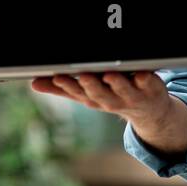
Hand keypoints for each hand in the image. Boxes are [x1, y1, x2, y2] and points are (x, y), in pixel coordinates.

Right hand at [30, 71, 171, 125]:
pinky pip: (149, 83)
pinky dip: (146, 79)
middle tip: (85, 75)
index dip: (68, 86)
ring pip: (123, 89)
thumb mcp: (87, 95)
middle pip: (99, 93)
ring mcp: (132, 95)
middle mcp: (112, 100)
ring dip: (117, 83)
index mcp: (94, 99)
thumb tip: (35, 83)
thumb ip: (62, 88)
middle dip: (91, 85)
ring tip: (110, 74)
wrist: (149, 112)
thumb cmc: (113, 96)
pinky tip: (141, 73)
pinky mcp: (151, 89)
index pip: (78, 92)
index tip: (58, 77)